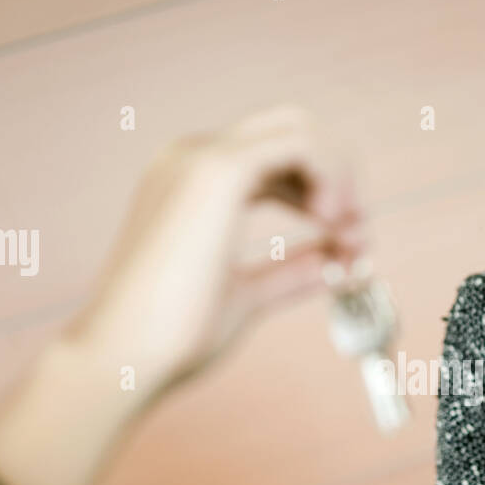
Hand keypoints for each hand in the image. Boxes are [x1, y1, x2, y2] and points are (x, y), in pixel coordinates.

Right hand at [67, 104, 367, 403]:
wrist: (127, 354)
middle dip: (338, 174)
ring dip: (340, 177)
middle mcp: (192, 159)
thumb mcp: (245, 296)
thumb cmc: (172, 337)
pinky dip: (331, 177)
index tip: (350, 241)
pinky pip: (299, 144)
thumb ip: (289, 273)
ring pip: (298, 129)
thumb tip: (334, 262)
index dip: (323, 193)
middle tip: (358, 229)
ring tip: (347, 232)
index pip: (275, 161)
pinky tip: (330, 222)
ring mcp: (201, 158)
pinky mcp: (217, 170)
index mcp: (192, 185)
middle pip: (290, 130)